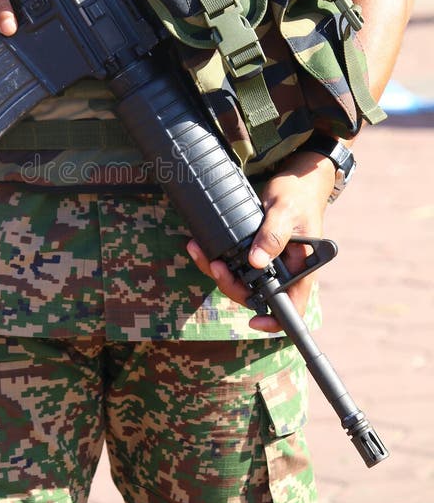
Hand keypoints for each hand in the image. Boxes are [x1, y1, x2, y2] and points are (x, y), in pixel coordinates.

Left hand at [187, 148, 337, 332]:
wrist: (294, 181)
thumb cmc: (298, 196)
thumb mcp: (285, 212)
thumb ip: (273, 236)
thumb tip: (257, 262)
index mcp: (301, 269)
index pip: (293, 307)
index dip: (275, 322)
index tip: (255, 321)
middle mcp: (284, 271)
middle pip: (256, 296)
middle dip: (232, 285)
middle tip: (216, 265)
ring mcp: (268, 263)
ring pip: (240, 281)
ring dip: (218, 271)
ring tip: (200, 252)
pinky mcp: (254, 252)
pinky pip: (233, 264)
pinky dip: (216, 258)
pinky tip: (200, 247)